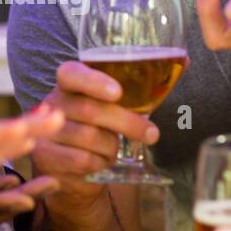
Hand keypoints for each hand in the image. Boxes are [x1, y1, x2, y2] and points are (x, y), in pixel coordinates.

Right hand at [29, 61, 159, 204]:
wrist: (72, 169)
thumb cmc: (101, 128)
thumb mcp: (118, 105)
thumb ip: (146, 83)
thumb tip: (185, 61)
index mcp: (69, 83)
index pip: (72, 73)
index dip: (94, 81)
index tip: (118, 92)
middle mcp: (52, 103)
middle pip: (91, 110)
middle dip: (127, 123)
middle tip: (152, 134)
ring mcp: (45, 130)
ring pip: (89, 138)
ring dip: (112, 147)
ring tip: (114, 148)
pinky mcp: (45, 157)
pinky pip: (82, 160)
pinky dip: (100, 163)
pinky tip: (100, 161)